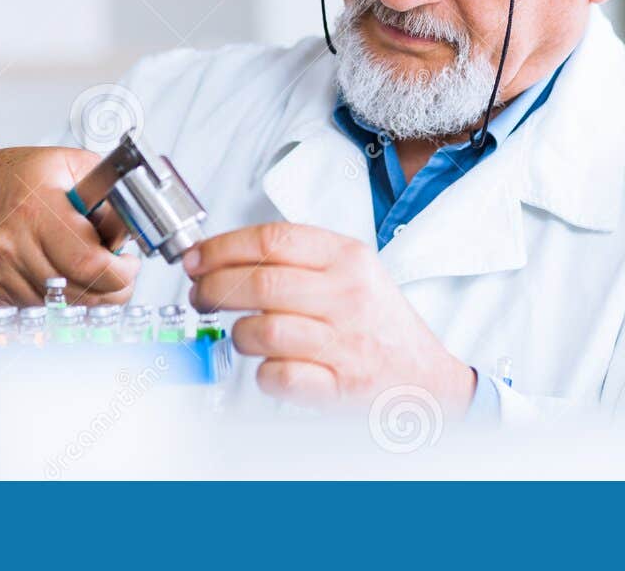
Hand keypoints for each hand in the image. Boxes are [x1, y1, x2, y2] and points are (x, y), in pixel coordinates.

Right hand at [0, 147, 138, 306]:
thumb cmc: (4, 178)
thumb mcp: (63, 163)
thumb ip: (105, 190)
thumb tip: (133, 225)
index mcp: (36, 210)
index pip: (90, 263)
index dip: (120, 271)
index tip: (129, 262)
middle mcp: (13, 247)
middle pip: (80, 292)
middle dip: (112, 288)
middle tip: (120, 271)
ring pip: (62, 308)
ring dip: (86, 296)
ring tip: (89, 270)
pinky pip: (37, 313)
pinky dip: (57, 302)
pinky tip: (62, 279)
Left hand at [183, 222, 475, 413]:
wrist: (427, 382)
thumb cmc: (382, 327)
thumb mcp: (354, 274)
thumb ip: (300, 260)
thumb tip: (225, 256)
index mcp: (348, 258)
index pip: (272, 239)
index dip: (222, 247)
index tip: (197, 258)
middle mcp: (348, 296)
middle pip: (260, 281)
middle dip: (214, 288)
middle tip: (200, 295)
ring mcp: (345, 342)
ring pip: (264, 330)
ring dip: (239, 334)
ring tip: (242, 334)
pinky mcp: (340, 385)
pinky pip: (280, 376)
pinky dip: (264, 374)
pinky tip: (270, 367)